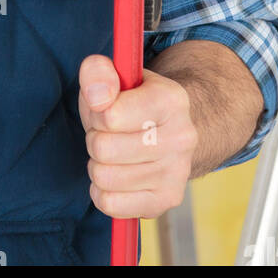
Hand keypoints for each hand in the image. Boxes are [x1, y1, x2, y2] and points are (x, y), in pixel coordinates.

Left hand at [79, 54, 198, 219]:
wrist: (167, 128)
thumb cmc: (131, 101)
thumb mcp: (113, 77)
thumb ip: (98, 73)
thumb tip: (97, 97)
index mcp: (171, 99)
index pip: (110, 116)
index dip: (96, 111)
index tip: (107, 107)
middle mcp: (182, 137)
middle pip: (103, 148)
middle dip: (95, 138)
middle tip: (108, 132)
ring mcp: (178, 172)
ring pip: (104, 177)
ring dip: (97, 164)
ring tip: (113, 152)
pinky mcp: (168, 200)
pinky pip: (110, 204)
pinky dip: (102, 191)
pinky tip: (116, 176)